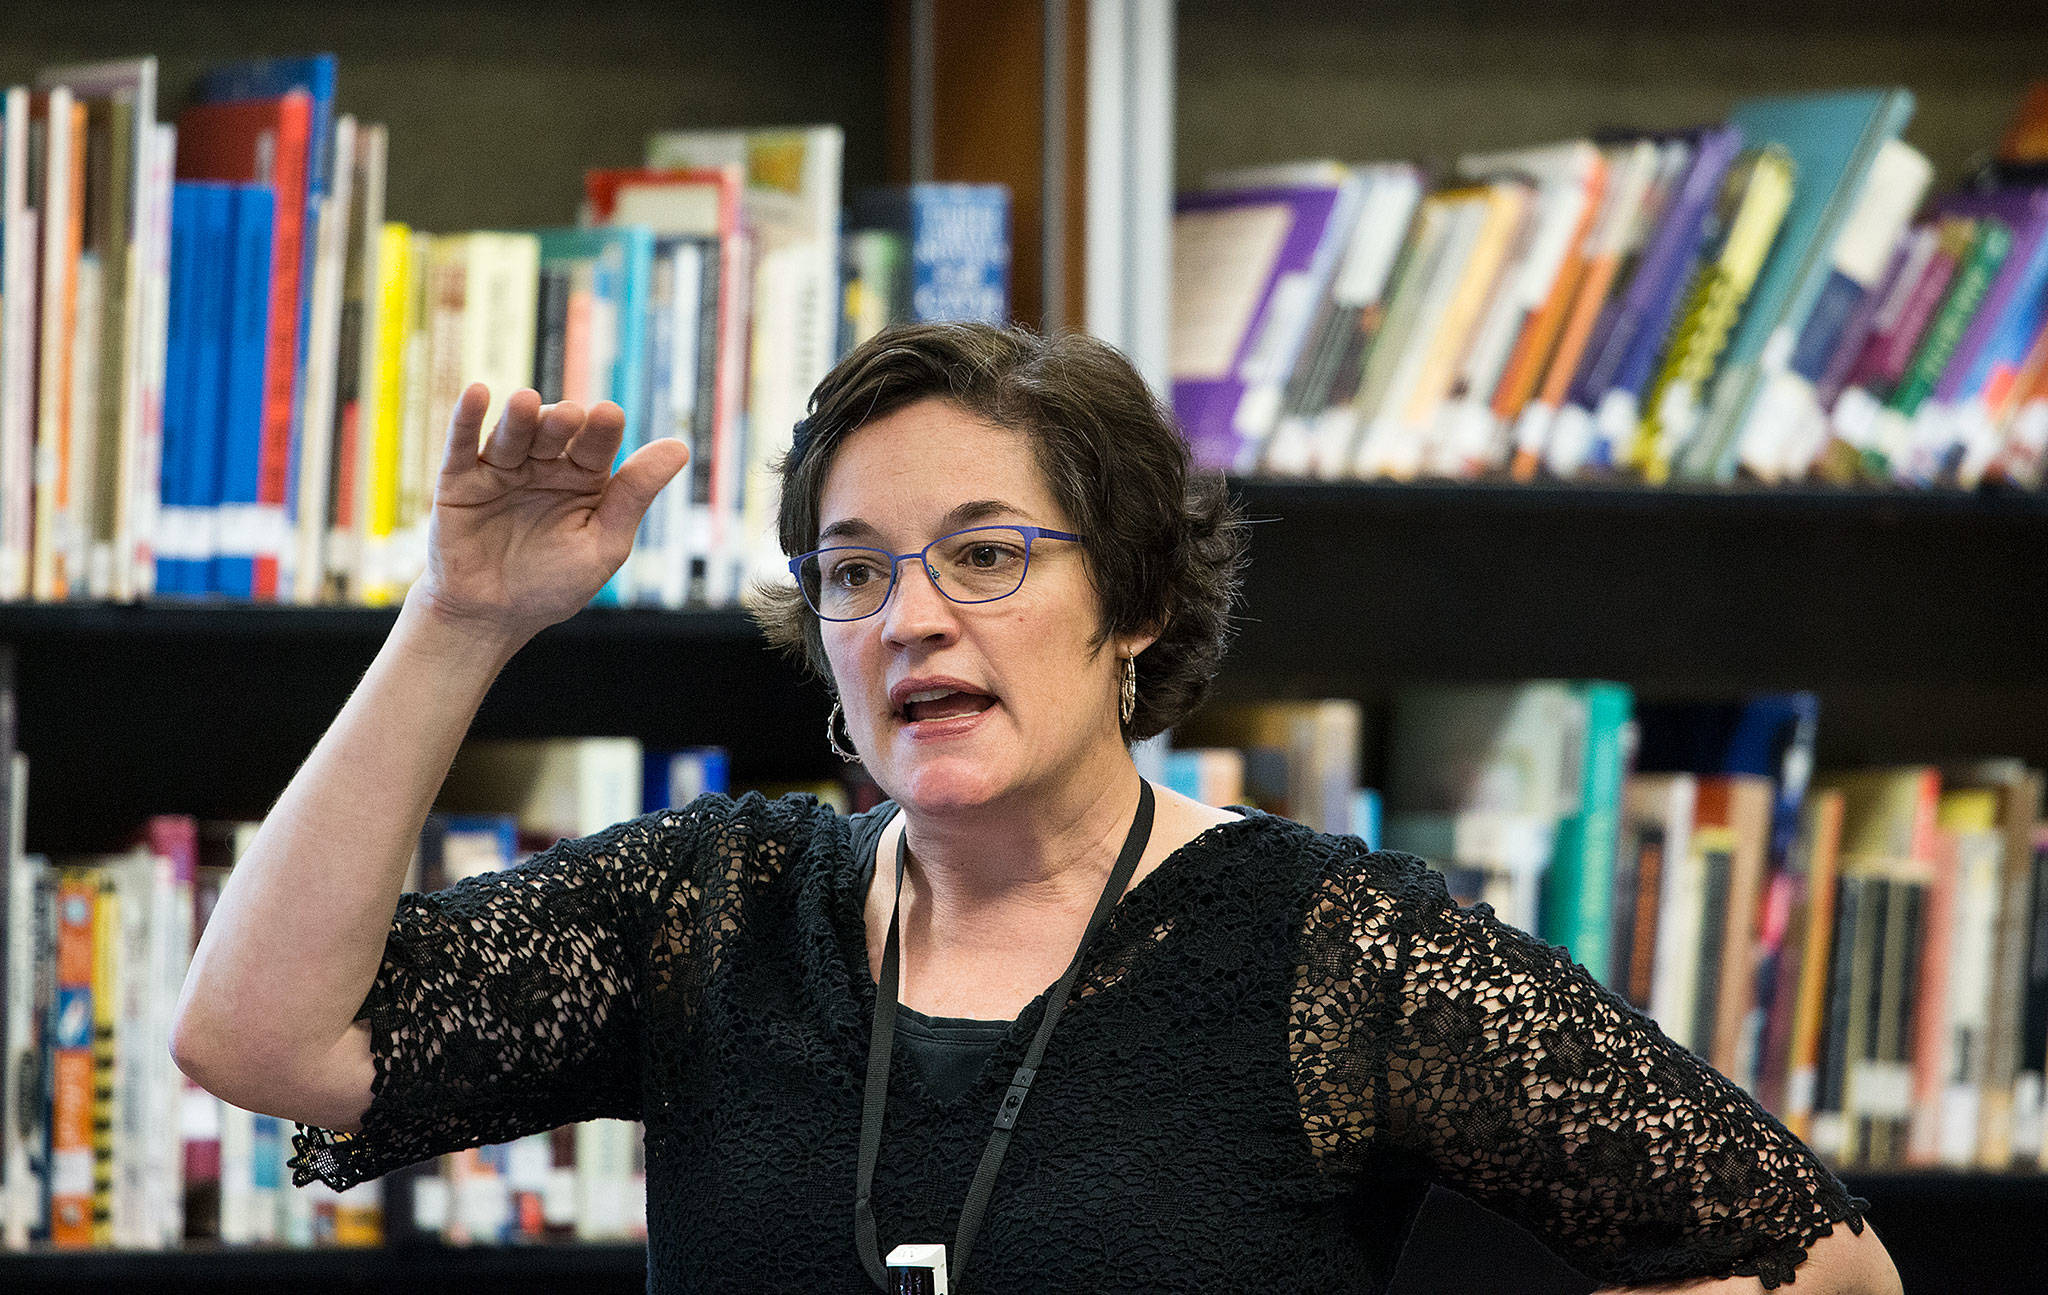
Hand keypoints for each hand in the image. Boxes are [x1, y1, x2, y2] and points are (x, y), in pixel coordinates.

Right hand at [413, 383, 689, 639]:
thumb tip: (679, 447)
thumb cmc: (554, 585)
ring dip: (519, 417)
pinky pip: (461, 445)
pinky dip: (466, 419)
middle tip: (570, 416)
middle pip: (554, 433)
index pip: (596, 445)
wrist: (493, 619)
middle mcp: (543, 465)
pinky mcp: (459, 481)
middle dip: (561, 423)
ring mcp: (501, 470)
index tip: (609, 415)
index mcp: (584, 477)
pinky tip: (475, 392)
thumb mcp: (604, 545)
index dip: (602, 430)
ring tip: (526, 402)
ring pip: (512, 435)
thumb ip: (634, 495)